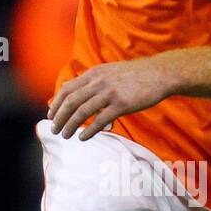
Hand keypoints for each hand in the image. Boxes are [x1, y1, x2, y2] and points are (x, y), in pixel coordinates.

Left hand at [48, 56, 178, 139]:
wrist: (159, 74)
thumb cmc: (135, 76)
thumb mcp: (110, 72)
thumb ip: (94, 81)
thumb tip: (77, 91)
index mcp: (94, 74)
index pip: (67, 89)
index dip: (56, 103)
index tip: (51, 115)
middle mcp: (98, 82)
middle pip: (71, 101)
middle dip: (59, 117)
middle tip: (54, 129)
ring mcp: (110, 93)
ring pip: (82, 111)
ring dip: (70, 126)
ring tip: (65, 136)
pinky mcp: (122, 104)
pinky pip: (100, 120)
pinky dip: (89, 131)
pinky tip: (83, 138)